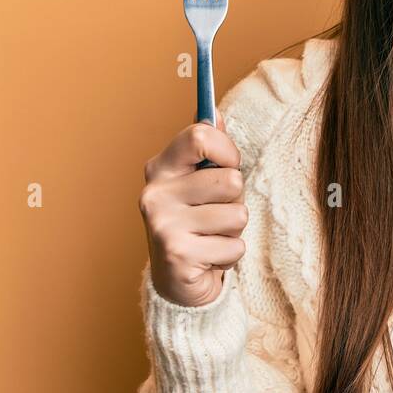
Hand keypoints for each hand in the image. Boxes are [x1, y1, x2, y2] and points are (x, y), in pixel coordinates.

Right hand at [138, 108, 248, 306]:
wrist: (176, 281)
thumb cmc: (196, 222)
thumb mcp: (199, 181)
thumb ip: (208, 147)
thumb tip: (214, 110)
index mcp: (160, 168)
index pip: (199, 136)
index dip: (228, 151)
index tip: (230, 165)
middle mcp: (154, 193)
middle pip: (231, 180)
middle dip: (236, 200)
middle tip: (215, 214)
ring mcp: (163, 224)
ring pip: (238, 214)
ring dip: (234, 230)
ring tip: (212, 236)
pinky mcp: (177, 255)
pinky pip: (234, 246)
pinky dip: (229, 255)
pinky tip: (208, 257)